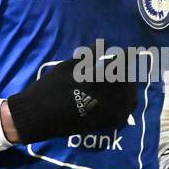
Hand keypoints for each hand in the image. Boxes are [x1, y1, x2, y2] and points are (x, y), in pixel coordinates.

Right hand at [4, 58, 136, 144]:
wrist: (38, 115)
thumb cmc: (50, 87)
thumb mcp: (67, 67)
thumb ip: (89, 56)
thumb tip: (105, 43)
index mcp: (93, 79)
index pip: (119, 65)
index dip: (127, 56)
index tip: (131, 51)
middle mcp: (102, 97)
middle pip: (126, 83)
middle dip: (128, 73)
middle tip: (126, 67)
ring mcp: (103, 113)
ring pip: (128, 100)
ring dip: (129, 89)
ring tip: (126, 82)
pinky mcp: (101, 125)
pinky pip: (122, 115)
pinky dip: (125, 106)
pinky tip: (122, 100)